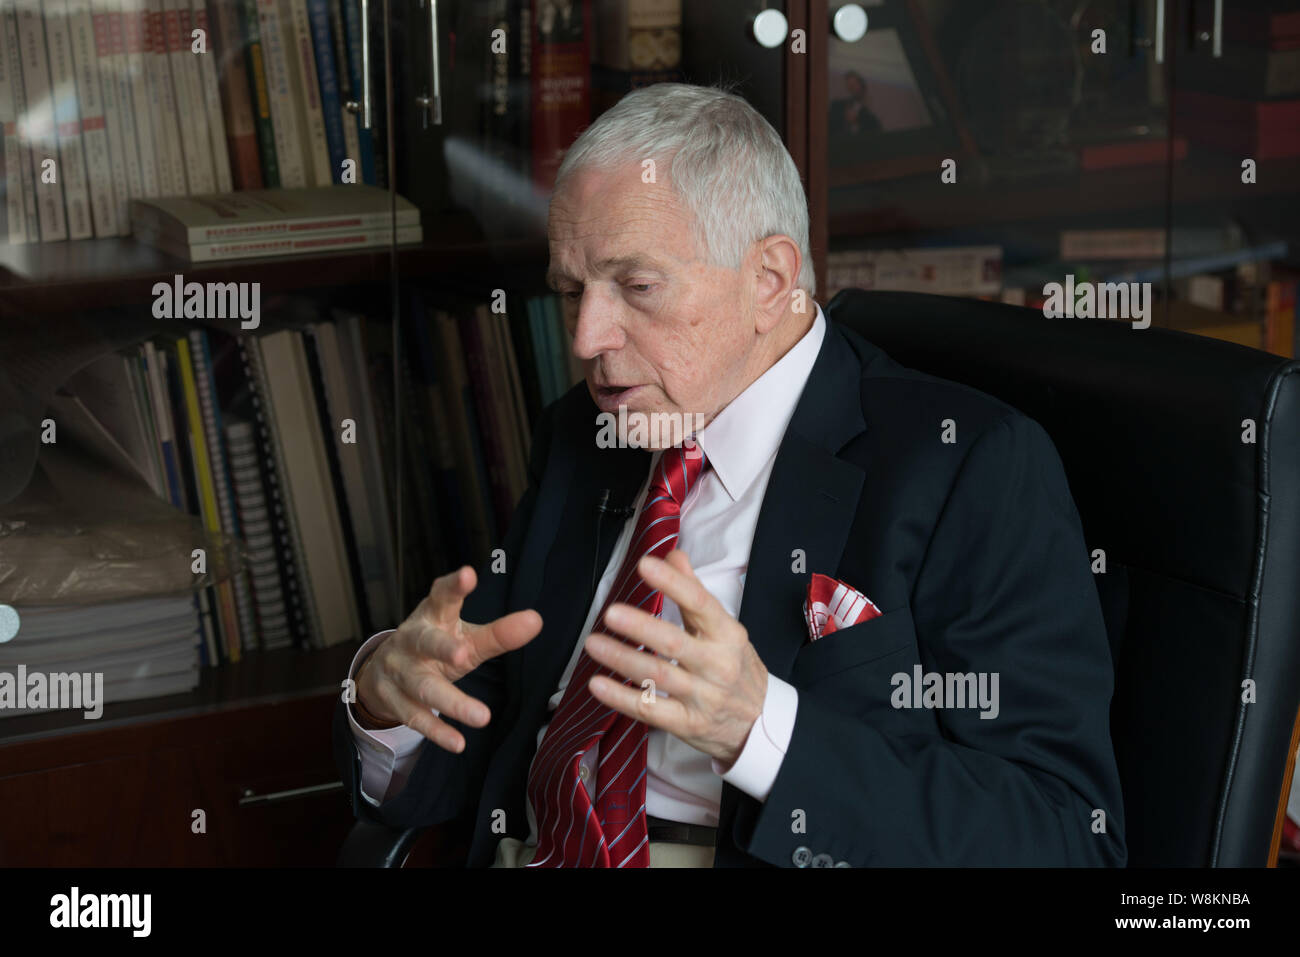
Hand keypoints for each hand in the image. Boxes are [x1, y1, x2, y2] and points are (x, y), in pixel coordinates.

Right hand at [353, 566, 542, 752]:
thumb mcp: (464, 636)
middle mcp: (412, 640)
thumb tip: (536, 621)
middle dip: (444, 649)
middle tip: (464, 655)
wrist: (381, 671)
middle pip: (426, 642)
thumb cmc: (434, 646)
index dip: (454, 586)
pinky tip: (459, 743)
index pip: (441, 596)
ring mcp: (400, 671)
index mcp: (431, 615)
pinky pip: (416, 717)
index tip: (468, 575)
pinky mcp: (394, 700)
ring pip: (424, 687)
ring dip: (452, 702)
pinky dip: (437, 731)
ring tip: (482, 716)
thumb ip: (498, 633)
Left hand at [583, 549, 767, 766]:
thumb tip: (673, 555)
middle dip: (641, 627)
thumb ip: (695, 592)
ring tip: (594, 643)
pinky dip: (621, 698)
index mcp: (727, 634)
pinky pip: (650, 710)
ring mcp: (702, 696)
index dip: (672, 584)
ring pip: (658, 675)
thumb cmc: (737, 668)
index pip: (699, 603)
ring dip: (622, 659)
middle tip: (610, 612)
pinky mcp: (687, 723)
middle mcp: (717, 664)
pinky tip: (598, 685)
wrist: (762, 724)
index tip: (645, 565)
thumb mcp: (726, 629)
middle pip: (675, 642)